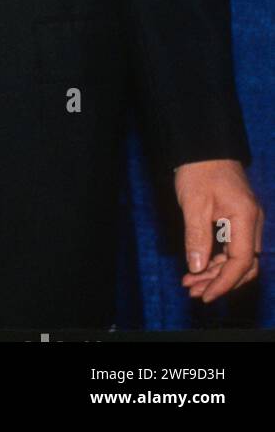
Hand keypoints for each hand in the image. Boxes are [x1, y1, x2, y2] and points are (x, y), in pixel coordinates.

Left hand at [175, 159, 262, 302]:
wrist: (203, 147)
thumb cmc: (199, 171)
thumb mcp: (193, 203)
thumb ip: (197, 236)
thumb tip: (197, 268)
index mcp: (246, 218)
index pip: (241, 262)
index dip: (224, 282)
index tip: (205, 294)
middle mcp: (253, 223)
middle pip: (243, 265)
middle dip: (219, 281)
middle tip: (192, 290)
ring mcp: (248, 222)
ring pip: (238, 258)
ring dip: (216, 273)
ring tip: (190, 282)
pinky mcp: (239, 220)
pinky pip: (233, 247)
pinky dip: (217, 259)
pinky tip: (199, 266)